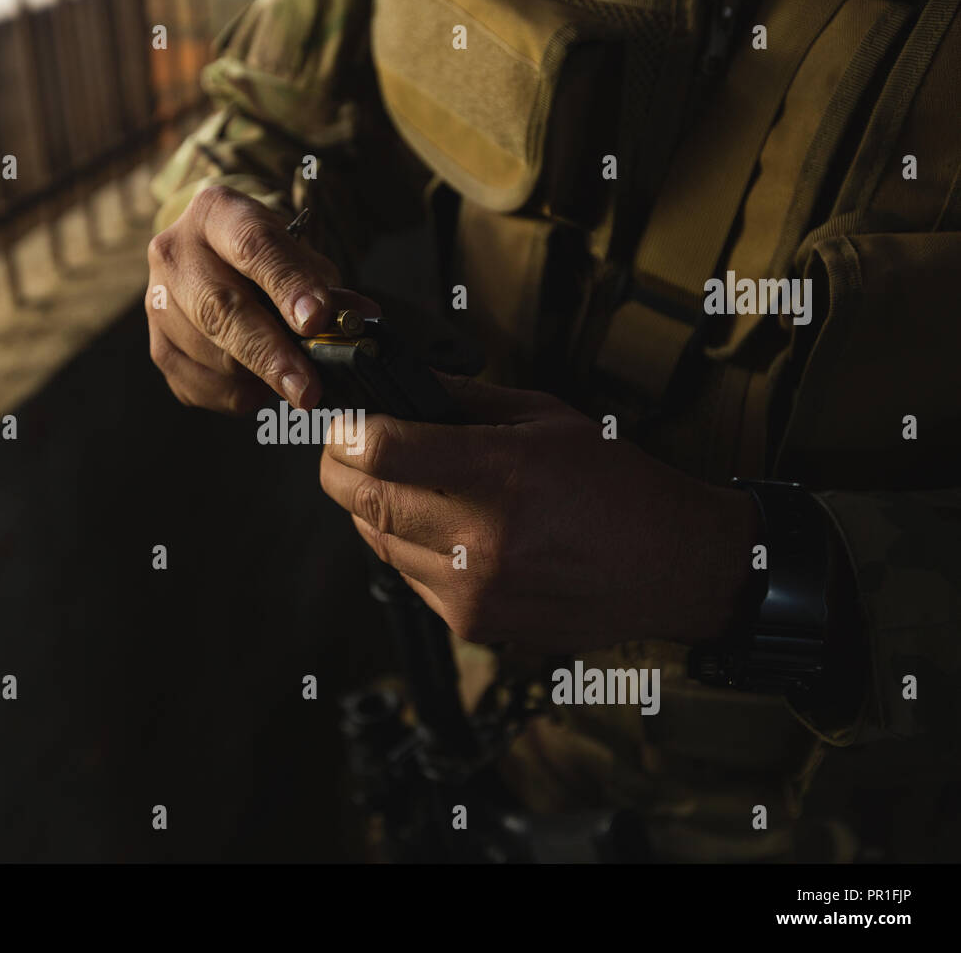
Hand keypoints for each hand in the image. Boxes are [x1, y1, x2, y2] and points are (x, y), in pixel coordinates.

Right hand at [145, 185, 374, 413]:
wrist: (216, 260)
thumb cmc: (267, 259)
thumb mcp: (298, 254)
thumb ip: (324, 285)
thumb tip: (359, 319)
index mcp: (215, 213)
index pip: (252, 247)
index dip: (287, 286)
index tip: (316, 321)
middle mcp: (173, 253)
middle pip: (219, 309)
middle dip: (269, 354)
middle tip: (307, 389)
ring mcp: (157, 302)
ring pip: (210, 355)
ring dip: (258, 378)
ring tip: (293, 378)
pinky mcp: (157, 346)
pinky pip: (198, 386)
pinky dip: (237, 396)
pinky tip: (260, 385)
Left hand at [319, 376, 760, 650]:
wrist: (669, 565)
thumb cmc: (614, 485)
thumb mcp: (545, 417)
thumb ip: (463, 401)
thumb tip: (397, 386)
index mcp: (501, 474)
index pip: (382, 451)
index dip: (347, 432)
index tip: (345, 423)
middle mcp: (480, 540)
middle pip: (362, 500)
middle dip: (340, 468)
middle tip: (347, 449)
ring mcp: (472, 589)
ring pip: (376, 541)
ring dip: (373, 508)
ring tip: (403, 484)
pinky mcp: (472, 622)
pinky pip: (407, 576)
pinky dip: (407, 547)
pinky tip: (441, 528)